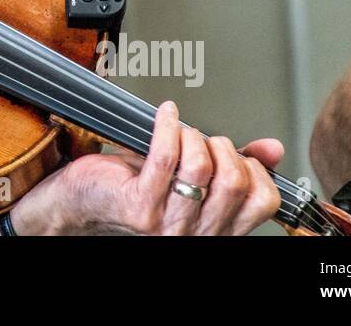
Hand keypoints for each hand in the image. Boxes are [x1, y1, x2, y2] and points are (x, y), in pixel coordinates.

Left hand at [8, 100, 282, 234]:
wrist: (78, 206)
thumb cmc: (130, 191)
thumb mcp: (190, 180)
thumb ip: (233, 166)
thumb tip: (273, 148)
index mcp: (215, 230)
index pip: (264, 201)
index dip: (255, 166)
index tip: (236, 153)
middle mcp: (195, 234)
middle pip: (236, 181)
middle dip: (222, 146)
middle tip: (202, 138)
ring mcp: (168, 224)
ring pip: (202, 167)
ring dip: (192, 136)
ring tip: (178, 132)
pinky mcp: (140, 206)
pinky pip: (165, 156)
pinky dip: (167, 125)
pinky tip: (163, 115)